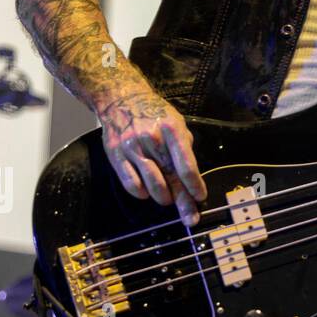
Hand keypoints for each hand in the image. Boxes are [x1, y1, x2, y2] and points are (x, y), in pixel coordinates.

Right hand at [97, 88, 206, 225]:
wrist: (121, 100)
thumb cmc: (155, 113)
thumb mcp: (177, 122)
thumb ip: (184, 147)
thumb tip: (191, 176)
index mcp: (172, 130)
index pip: (186, 164)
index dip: (195, 185)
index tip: (201, 197)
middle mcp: (152, 139)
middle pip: (170, 177)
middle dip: (183, 201)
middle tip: (191, 216)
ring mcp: (132, 148)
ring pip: (151, 184)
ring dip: (163, 198)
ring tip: (168, 200)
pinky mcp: (116, 155)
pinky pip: (130, 183)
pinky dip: (141, 193)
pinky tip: (147, 194)